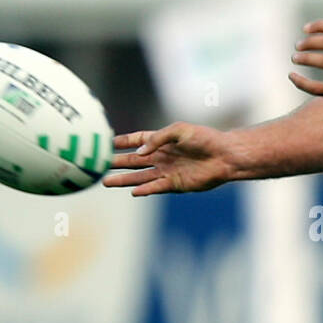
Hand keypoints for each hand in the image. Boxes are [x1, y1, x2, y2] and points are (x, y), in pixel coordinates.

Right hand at [102, 123, 235, 195]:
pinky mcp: (175, 184)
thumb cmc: (205, 138)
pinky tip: (132, 192)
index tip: (104, 143)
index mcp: (162, 140)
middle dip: (116, 163)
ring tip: (106, 181)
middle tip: (97, 166)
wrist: (225, 156)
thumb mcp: (179, 131)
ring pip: (140, 177)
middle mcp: (161, 157)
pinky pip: (156, 187)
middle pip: (133, 161)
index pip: (136, 140)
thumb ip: (157, 138)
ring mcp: (167, 171)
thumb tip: (139, 151)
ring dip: (124, 180)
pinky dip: (145, 190)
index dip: (121, 142)